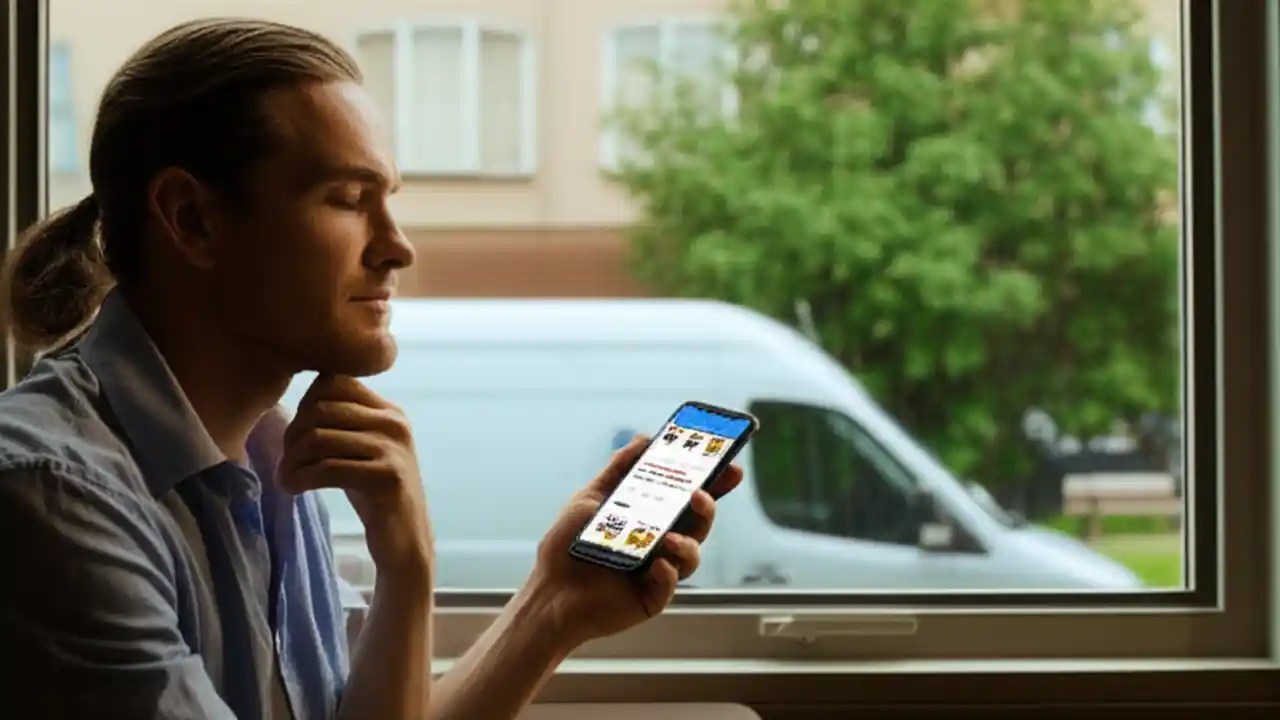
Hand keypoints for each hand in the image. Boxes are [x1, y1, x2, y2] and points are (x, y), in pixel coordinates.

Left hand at [279, 374, 432, 582]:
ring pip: (319, 437)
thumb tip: (295, 404)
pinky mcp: (386, 478)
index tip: (299, 435)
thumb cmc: (375, 493)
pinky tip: (292, 489)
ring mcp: (393, 450)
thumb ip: (343, 423)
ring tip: (286, 477)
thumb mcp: (363, 448)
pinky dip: (300, 478)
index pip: (334, 381)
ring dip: (291, 460)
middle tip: (287, 461)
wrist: (405, 539)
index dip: (305, 404)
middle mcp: (395, 423)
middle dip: (293, 435)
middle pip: (320, 408)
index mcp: (389, 411)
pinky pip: (327, 468)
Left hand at [526, 435, 742, 647]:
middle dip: (708, 507)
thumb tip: (645, 438)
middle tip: (701, 494)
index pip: (688, 498)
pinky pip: (670, 583)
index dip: (713, 483)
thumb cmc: (566, 546)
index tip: (730, 466)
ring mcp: (659, 571)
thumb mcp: (591, 498)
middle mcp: (661, 543)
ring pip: (691, 554)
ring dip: (687, 543)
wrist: (548, 591)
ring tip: (670, 539)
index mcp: (651, 519)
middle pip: (698, 524)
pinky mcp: (652, 597)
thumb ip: (619, 470)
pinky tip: (657, 563)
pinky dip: (667, 571)